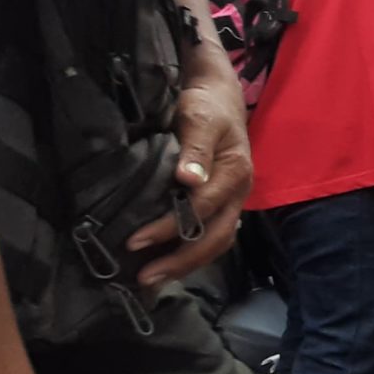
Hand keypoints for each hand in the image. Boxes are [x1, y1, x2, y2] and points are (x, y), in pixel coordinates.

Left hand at [130, 66, 251, 287]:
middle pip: (216, 238)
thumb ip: (196, 148)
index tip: (135, 240)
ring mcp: (232, 200)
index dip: (168, 227)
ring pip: (217, 241)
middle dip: (181, 260)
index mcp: (234, 173)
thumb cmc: (207, 105)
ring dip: (187, 262)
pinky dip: (191, 252)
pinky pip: (212, 235)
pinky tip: (167, 259)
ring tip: (154, 276)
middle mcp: (238, 193)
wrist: (220, 96)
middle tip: (145, 277)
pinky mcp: (222, 203)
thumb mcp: (199, 118)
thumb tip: (188, 180)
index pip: (201, 210)